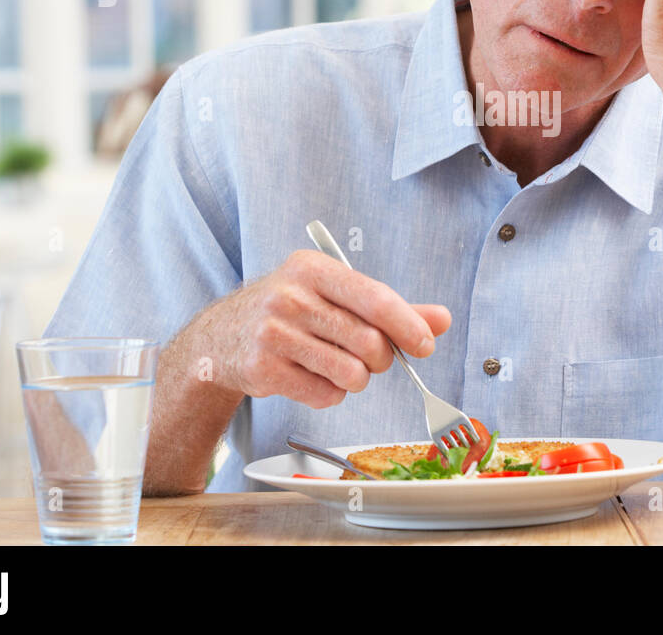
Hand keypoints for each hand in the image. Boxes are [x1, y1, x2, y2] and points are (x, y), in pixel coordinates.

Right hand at [210, 249, 451, 407]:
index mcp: (313, 269)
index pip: (375, 297)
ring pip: (350, 373)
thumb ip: (389, 308)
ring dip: (356, 379)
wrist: (221, 337)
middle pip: (368, 342)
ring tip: (338, 366)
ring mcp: (273, 333)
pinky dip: (330, 393)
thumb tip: (440, 319)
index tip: (425, 344)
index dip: (408, 325)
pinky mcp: (263, 369)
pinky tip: (312, 377)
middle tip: (372, 358)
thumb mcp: (335, 296)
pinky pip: (325, 394)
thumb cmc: (291, 312)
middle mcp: (290, 296)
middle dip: (381, 359)